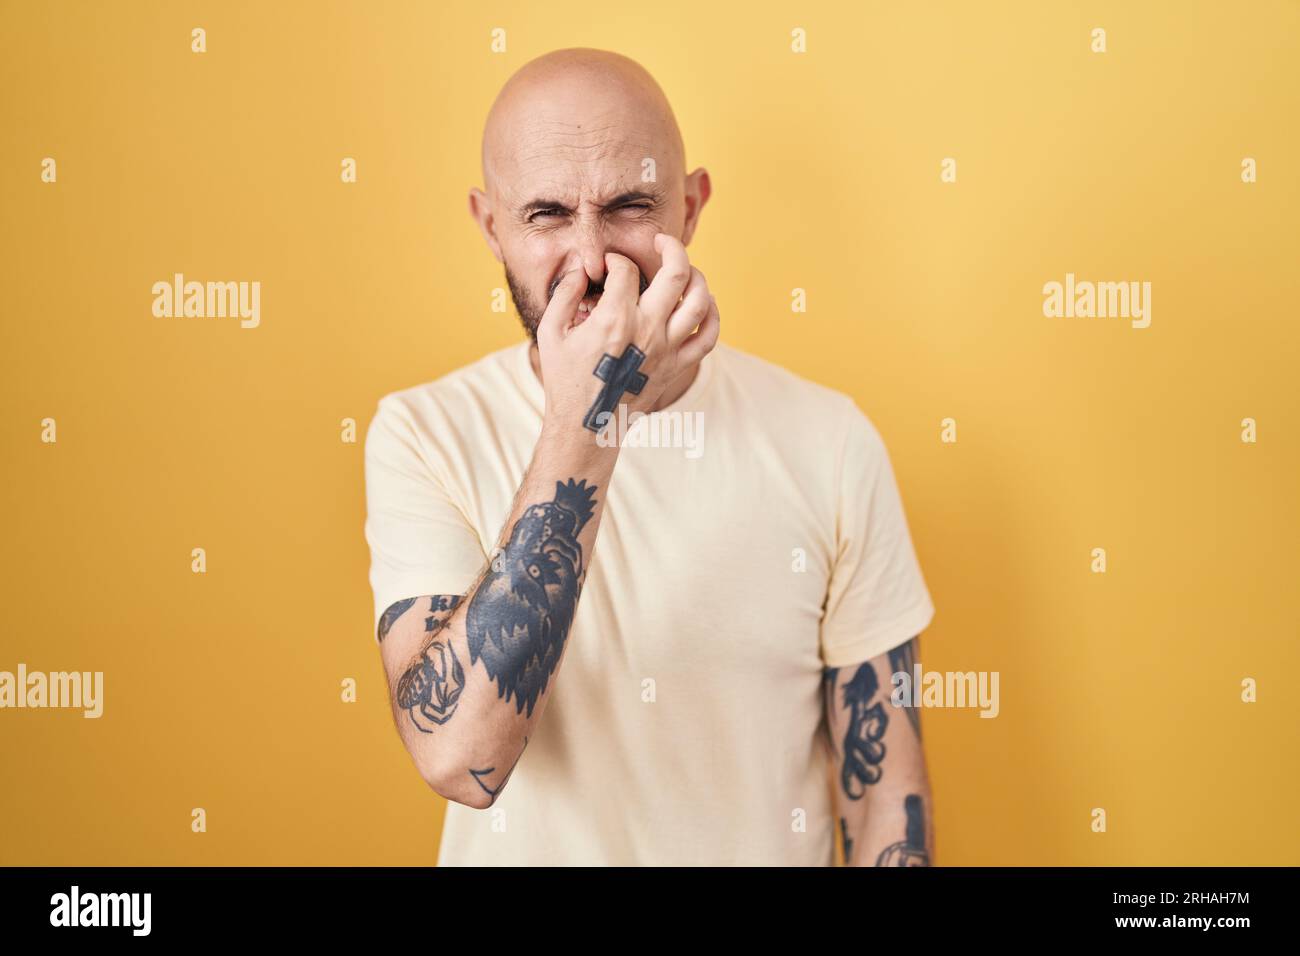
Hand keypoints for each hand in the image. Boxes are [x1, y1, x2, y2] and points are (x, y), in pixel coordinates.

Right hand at [536, 233, 720, 433]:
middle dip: (670, 246)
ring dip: (696, 276)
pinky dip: (712, 315)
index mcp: (615, 320)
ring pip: (699, 301)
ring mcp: (666, 350)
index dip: (616, 260)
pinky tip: (703, 303)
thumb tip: (583, 269)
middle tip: (661, 240)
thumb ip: (566, 293)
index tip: (608, 266)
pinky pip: (708, 337)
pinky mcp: (676, 367)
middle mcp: (647, 331)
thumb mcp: (551, 332)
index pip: (627, 270)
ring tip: (683, 269)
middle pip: (675, 273)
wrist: (586, 426)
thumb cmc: (565, 380)